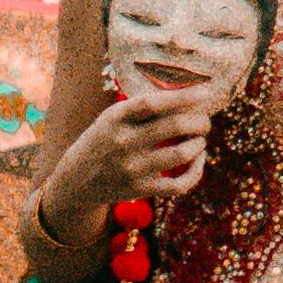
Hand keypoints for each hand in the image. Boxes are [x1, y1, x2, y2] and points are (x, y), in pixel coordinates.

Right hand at [43, 85, 223, 227]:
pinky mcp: (141, 189)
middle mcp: (124, 142)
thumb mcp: (112, 118)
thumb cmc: (104, 140)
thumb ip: (142, 108)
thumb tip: (187, 95)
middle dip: (199, 120)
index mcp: (116, 118)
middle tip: (205, 120)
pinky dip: (196, 171)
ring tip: (199, 139)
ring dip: (199, 143)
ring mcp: (133, 168)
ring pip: (181, 154)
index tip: (205, 93)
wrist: (77, 180)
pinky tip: (197, 161)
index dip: (182, 97)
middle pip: (174, 126)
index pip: (153, 103)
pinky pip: (179, 184)